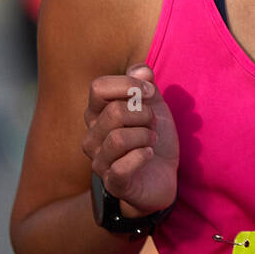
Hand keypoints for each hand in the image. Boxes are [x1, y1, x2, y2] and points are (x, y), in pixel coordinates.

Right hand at [81, 64, 178, 216]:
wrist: (163, 176)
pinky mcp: (112, 183)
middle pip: (114, 112)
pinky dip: (141, 156)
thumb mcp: (153, 105)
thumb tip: (140, 69)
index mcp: (97, 114)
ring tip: (152, 139)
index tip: (150, 92)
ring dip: (145, 135)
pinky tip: (149, 154)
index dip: (129, 84)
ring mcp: (99, 161)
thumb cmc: (152, 137)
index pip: (98, 87)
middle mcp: (91, 137)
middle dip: (144, 114)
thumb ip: (145, 84)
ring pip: (118, 138)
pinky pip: (121, 167)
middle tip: (152, 123)